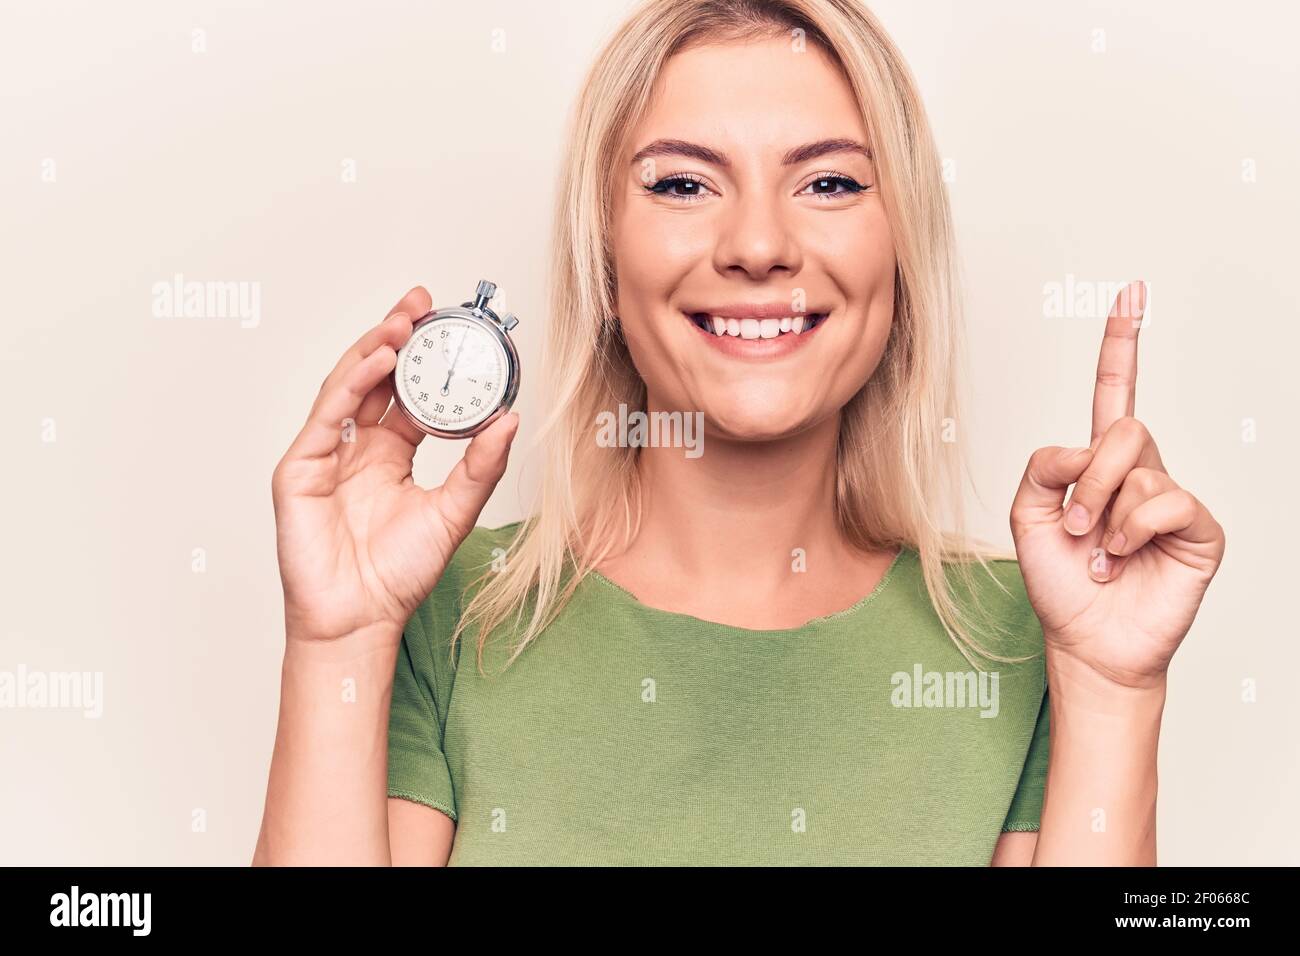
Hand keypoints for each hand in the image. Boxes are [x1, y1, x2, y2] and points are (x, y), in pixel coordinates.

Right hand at [271, 287, 519, 644]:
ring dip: (375, 349)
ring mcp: (325, 454)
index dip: (426, 358)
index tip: (451, 326)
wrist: (360, 619)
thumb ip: (480, 465)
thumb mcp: (454, 511)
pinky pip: (327, 416)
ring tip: (405, 322)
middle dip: (397, 336)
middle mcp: (357, 448)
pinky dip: (352, 384)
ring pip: (348, 386)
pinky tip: (379, 361)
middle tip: (423, 303)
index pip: (408, 392)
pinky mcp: (300, 468)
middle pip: (375, 377)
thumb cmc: (399, 574)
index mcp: (391, 455)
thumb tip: (511, 419)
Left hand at [1010, 281, 1224, 688]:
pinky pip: (1165, 501)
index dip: (1122, 343)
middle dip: (1088, 480)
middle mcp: (1141, 473)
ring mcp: (1172, 499)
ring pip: (1140, 467)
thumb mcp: (1025, 517)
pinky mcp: (1199, 528)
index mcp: (1099, 464)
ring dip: (1103, 515)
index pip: (1114, 393)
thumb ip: (1042, 467)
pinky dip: (1132, 531)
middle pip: (1124, 428)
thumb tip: (1086, 448)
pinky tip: (1124, 558)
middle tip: (1074, 527)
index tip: (1130, 292)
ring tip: (1099, 554)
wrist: (1085, 642)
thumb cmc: (1060, 584)